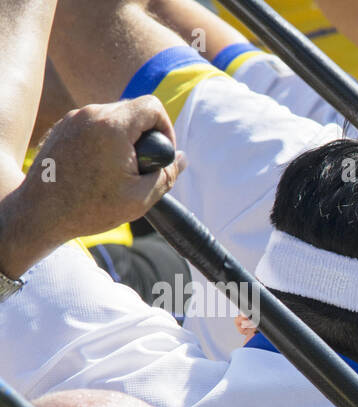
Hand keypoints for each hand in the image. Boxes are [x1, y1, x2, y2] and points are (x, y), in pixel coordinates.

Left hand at [1, 95, 184, 274]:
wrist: (39, 213)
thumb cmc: (89, 207)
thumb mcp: (140, 197)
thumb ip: (167, 174)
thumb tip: (182, 159)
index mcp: (112, 126)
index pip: (152, 106)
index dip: (166, 129)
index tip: (160, 154)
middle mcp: (91, 114)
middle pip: (133, 110)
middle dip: (145, 136)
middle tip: (141, 167)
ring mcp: (73, 119)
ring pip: (114, 118)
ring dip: (124, 140)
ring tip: (118, 172)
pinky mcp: (62, 127)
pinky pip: (94, 126)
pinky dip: (104, 142)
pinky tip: (98, 170)